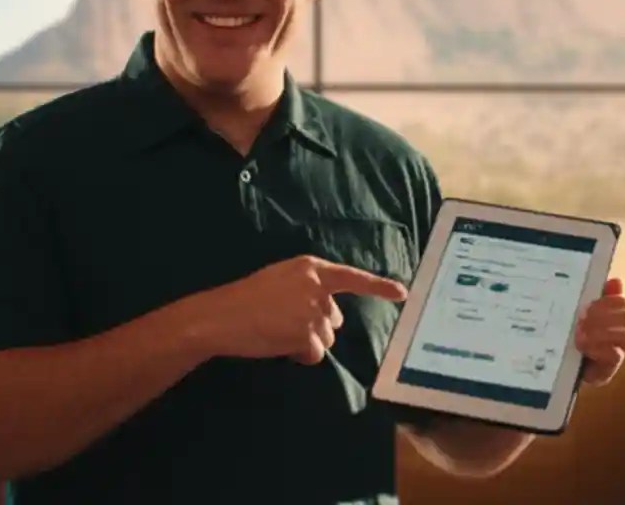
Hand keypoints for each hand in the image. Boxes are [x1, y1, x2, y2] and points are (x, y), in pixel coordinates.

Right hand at [191, 256, 406, 364]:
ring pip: (326, 338)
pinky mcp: (307, 334)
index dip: (380, 287)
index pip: (353, 277)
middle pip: (336, 318)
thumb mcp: (280, 280)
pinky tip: (278, 345)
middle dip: (316, 326)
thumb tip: (327, 313)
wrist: (222, 315)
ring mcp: (314, 311)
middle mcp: (318, 287)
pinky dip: (300, 355)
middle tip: (284, 323)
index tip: (403, 294)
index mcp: (311, 268)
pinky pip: (315, 354)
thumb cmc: (245, 298)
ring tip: (277, 333)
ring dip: (307, 342)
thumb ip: (306, 288)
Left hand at [575, 278, 624, 385]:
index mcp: (617, 318)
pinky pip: (614, 355)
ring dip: (600, 332)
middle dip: (603, 315)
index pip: (623, 303)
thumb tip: (616, 281)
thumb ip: (598, 297)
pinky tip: (583, 346)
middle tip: (581, 318)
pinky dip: (598, 348)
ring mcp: (620, 351)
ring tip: (580, 333)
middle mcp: (624, 334)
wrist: (563, 367)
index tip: (588, 305)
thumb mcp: (582, 313)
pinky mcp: (610, 368)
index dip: (607, 302)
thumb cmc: (576, 336)